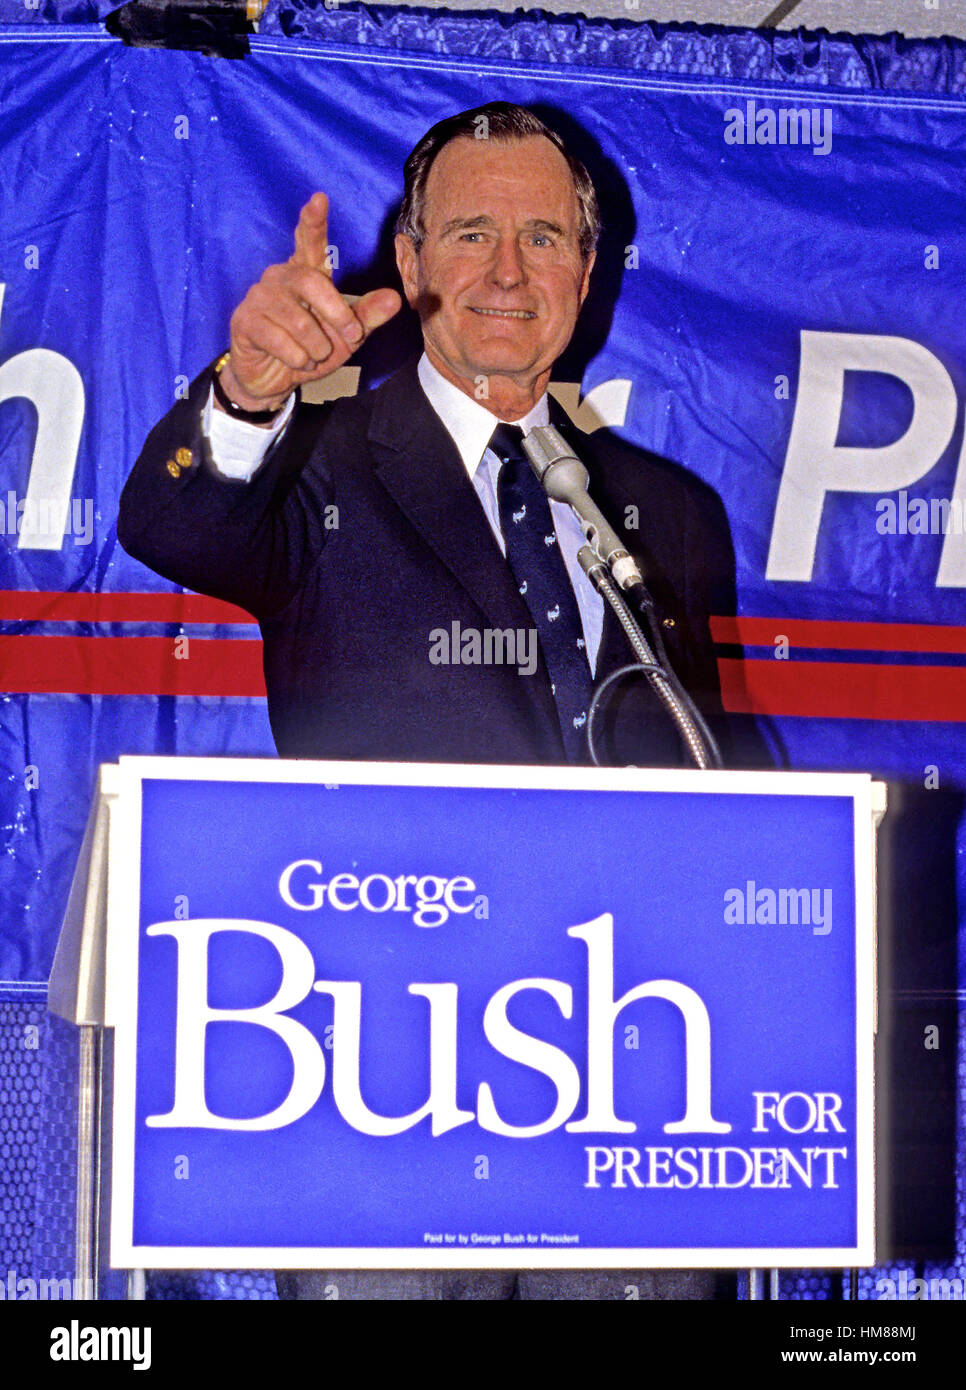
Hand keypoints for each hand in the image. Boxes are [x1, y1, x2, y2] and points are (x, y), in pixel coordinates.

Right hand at [221, 192, 401, 411]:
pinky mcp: (244, 321)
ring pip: (297, 318)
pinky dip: (296, 357)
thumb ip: (367, 317)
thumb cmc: (310, 350)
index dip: (313, 222)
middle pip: (311, 281)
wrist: (275, 381)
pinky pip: (278, 339)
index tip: (319, 199)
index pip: (308, 242)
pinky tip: (295, 360)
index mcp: (305, 275)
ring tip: (314, 355)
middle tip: (351, 336)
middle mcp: (280, 278)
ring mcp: (258, 298)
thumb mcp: (345, 337)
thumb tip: (394, 298)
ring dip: (316, 345)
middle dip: (336, 313)